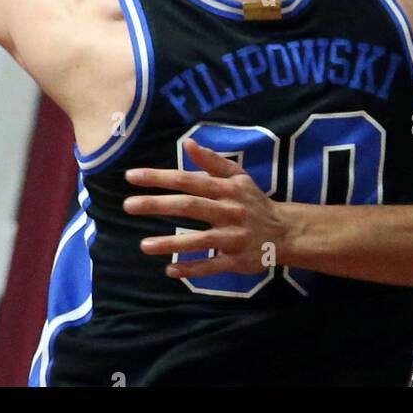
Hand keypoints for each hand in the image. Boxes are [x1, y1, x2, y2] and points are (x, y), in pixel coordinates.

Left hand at [125, 139, 292, 278]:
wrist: (285, 231)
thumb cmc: (254, 201)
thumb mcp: (238, 176)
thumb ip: (212, 161)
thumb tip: (188, 143)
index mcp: (226, 188)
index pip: (188, 179)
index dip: (160, 177)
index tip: (131, 176)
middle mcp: (228, 210)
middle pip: (189, 206)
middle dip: (157, 205)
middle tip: (128, 205)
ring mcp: (232, 237)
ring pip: (200, 240)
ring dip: (171, 243)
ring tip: (143, 245)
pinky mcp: (237, 261)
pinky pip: (212, 266)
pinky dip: (191, 269)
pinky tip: (170, 270)